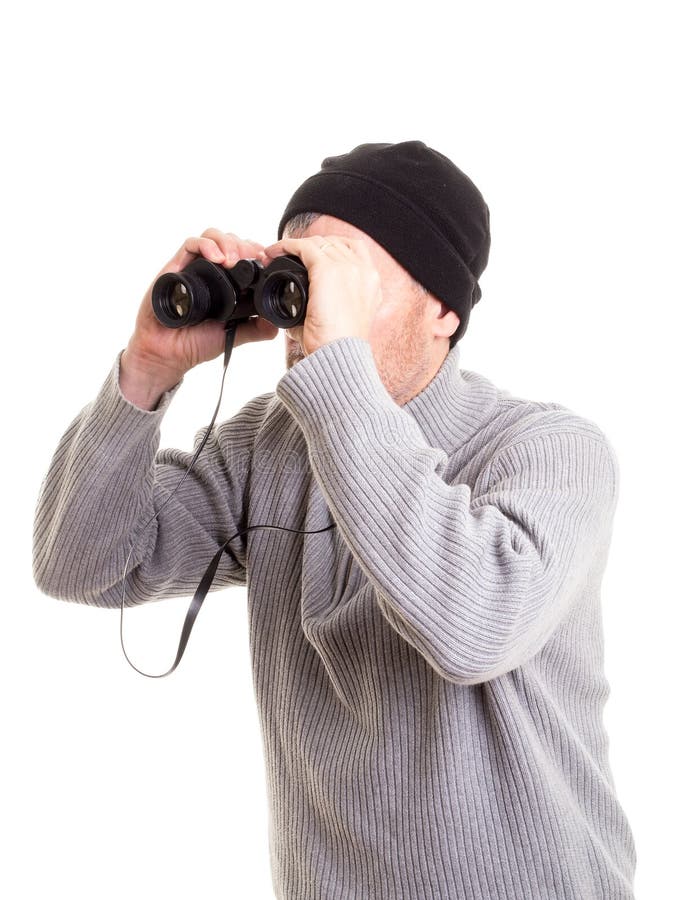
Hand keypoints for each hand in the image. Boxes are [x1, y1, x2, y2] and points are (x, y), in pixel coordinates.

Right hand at [120, 229, 278, 407]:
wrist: (167, 353)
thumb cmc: (195, 343)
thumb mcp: (233, 335)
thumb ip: (255, 329)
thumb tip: (277, 323)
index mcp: (226, 282)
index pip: (244, 254)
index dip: (257, 253)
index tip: (266, 264)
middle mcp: (210, 271)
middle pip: (230, 240)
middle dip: (244, 246)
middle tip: (252, 261)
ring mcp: (192, 267)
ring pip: (212, 236)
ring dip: (228, 242)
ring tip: (234, 259)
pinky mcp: (175, 267)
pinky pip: (190, 244)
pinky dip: (206, 245)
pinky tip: (218, 258)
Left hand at [264, 234, 382, 356]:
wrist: (339, 359)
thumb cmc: (337, 350)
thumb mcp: (339, 324)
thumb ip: (324, 310)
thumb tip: (295, 312)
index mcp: (371, 284)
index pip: (352, 251)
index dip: (328, 250)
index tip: (309, 257)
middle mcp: (365, 271)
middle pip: (334, 244)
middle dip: (309, 247)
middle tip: (286, 256)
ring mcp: (349, 268)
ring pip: (318, 243)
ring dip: (296, 246)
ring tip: (275, 254)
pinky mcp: (329, 269)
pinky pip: (304, 247)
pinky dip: (285, 246)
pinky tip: (272, 253)